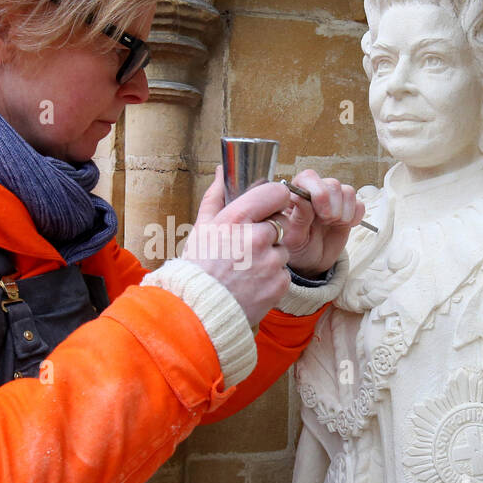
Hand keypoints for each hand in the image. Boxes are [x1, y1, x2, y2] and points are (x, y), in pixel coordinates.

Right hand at [182, 167, 291, 325]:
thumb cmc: (198, 267)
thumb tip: (221, 170)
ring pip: (281, 251)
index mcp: (236, 219)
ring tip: (245, 271)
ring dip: (270, 258)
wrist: (199, 311)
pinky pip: (283, 273)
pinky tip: (252, 284)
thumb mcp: (202, 227)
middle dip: (268, 234)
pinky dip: (272, 279)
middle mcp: (256, 237)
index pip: (276, 192)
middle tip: (247, 249)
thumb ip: (216, 196)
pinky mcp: (280, 284)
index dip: (274, 199)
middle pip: (280, 224)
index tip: (269, 207)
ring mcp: (270, 262)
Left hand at [276, 169, 365, 276]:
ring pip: (348, 191)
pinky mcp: (348, 208)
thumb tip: (299, 197)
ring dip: (344, 212)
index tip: (322, 214)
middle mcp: (315, 191)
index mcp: (297, 194)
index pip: (309, 177)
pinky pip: (359, 204)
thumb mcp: (293, 237)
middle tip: (326, 222)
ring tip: (333, 224)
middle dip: (333, 206)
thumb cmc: (297, 247)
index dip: (319, 193)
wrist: (311, 261)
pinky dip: (355, 217)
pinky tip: (344, 226)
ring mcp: (333, 199)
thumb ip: (297, 217)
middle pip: (333, 184)